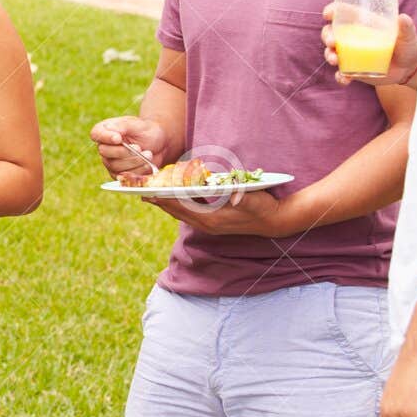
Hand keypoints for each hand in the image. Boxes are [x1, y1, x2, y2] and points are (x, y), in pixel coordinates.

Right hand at [90, 116, 168, 178]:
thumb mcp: (136, 124)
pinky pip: (124, 177)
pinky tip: (148, 164)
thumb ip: (123, 126)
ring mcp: (110, 162)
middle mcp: (104, 147)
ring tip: (148, 154)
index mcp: (105, 130)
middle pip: (105, 153)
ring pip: (115, 166)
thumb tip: (112, 133)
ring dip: (134, 162)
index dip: (105, 137)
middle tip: (139, 148)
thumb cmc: (145, 131)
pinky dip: (138, 171)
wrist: (158, 144)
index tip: (119, 139)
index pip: (95, 134)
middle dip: (124, 152)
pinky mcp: (118, 174)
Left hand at [140, 188, 295, 236]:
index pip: (183, 207)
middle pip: (177, 211)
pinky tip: (171, 198)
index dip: (165, 199)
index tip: (148, 192)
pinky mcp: (213, 223)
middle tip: (141, 191)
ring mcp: (210, 225)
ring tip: (150, 194)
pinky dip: (178, 206)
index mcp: (213, 218)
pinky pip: (189, 214)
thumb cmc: (264, 207)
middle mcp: (208, 224)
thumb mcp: (254, 199)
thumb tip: (235, 195)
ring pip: (181, 214)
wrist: (275, 222)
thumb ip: (243, 195)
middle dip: (159, 201)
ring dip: (166, 204)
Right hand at [321, 6, 416, 86]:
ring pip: (332, 52)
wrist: (409, 69)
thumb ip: (406, 27)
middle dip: (327, 36)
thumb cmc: (408, 46)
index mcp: (363, 24)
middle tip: (332, 43)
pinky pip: (341, 73)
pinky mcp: (353, 69)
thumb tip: (403, 18)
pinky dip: (340, 77)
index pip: (344, 13)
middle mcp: (353, 37)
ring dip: (329, 55)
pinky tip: (345, 79)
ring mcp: (351, 54)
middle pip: (332, 32)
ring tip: (335, 61)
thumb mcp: (408, 36)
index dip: (333, 11)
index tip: (327, 14)